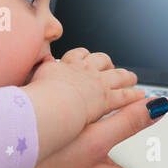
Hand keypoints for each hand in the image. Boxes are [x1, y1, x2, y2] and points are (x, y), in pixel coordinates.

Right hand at [27, 48, 143, 126]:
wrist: (44, 110)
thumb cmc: (32, 103)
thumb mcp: (28, 85)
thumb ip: (33, 77)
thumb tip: (30, 73)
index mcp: (61, 68)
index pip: (75, 56)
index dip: (82, 57)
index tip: (86, 59)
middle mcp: (81, 72)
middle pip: (98, 60)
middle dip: (105, 63)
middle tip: (110, 68)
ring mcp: (96, 84)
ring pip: (116, 75)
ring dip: (125, 76)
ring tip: (131, 78)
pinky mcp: (106, 99)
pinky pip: (124, 95)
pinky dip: (133, 95)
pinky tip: (138, 97)